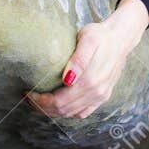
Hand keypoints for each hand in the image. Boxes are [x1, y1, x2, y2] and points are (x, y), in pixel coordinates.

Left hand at [23, 3, 147, 120]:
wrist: (121, 37)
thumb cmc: (100, 35)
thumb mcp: (88, 39)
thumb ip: (79, 59)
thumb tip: (67, 79)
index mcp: (90, 81)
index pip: (59, 102)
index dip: (41, 101)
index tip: (28, 93)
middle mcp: (96, 93)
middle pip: (63, 110)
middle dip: (43, 107)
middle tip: (29, 97)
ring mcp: (100, 96)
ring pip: (71, 113)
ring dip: (52, 111)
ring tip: (39, 101)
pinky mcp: (103, 96)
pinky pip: (83, 112)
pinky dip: (68, 112)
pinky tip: (58, 104)